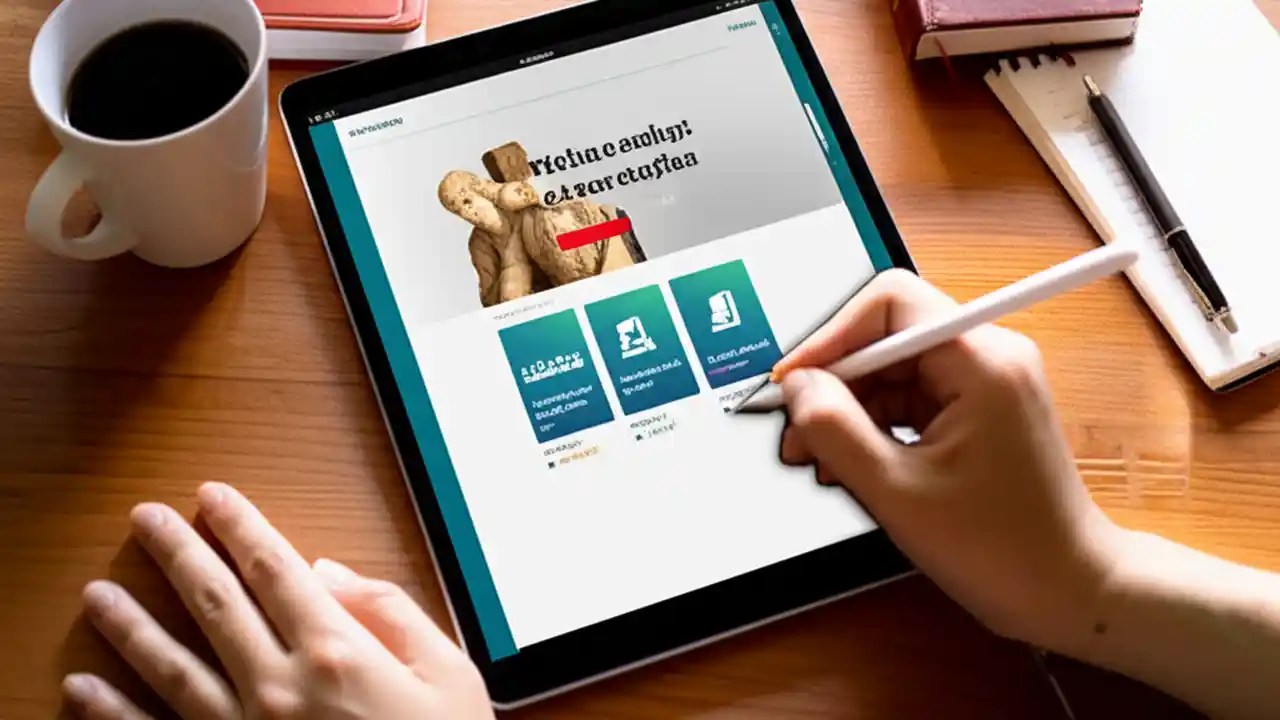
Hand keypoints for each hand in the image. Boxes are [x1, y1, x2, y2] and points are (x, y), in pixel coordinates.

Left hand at [62, 483, 494, 719]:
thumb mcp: (449, 674)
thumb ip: (393, 614)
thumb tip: (328, 573)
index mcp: (337, 652)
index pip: (275, 568)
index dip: (240, 524)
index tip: (212, 495)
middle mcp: (281, 686)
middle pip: (217, 602)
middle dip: (178, 553)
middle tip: (144, 517)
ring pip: (174, 666)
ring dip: (131, 626)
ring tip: (99, 594)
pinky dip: (113, 712)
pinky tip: (83, 688)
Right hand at [774, 270, 1122, 648]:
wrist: (1068, 589)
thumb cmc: (1002, 549)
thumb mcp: (897, 491)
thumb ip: (835, 429)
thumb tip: (796, 387)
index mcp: (982, 362)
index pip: (889, 304)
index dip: (829, 338)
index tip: (791, 383)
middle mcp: (991, 356)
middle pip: (887, 336)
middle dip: (835, 383)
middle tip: (797, 434)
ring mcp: (989, 381)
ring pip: (894, 369)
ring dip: (851, 410)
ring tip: (823, 460)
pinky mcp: (982, 407)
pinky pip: (912, 396)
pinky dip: (876, 425)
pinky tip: (854, 463)